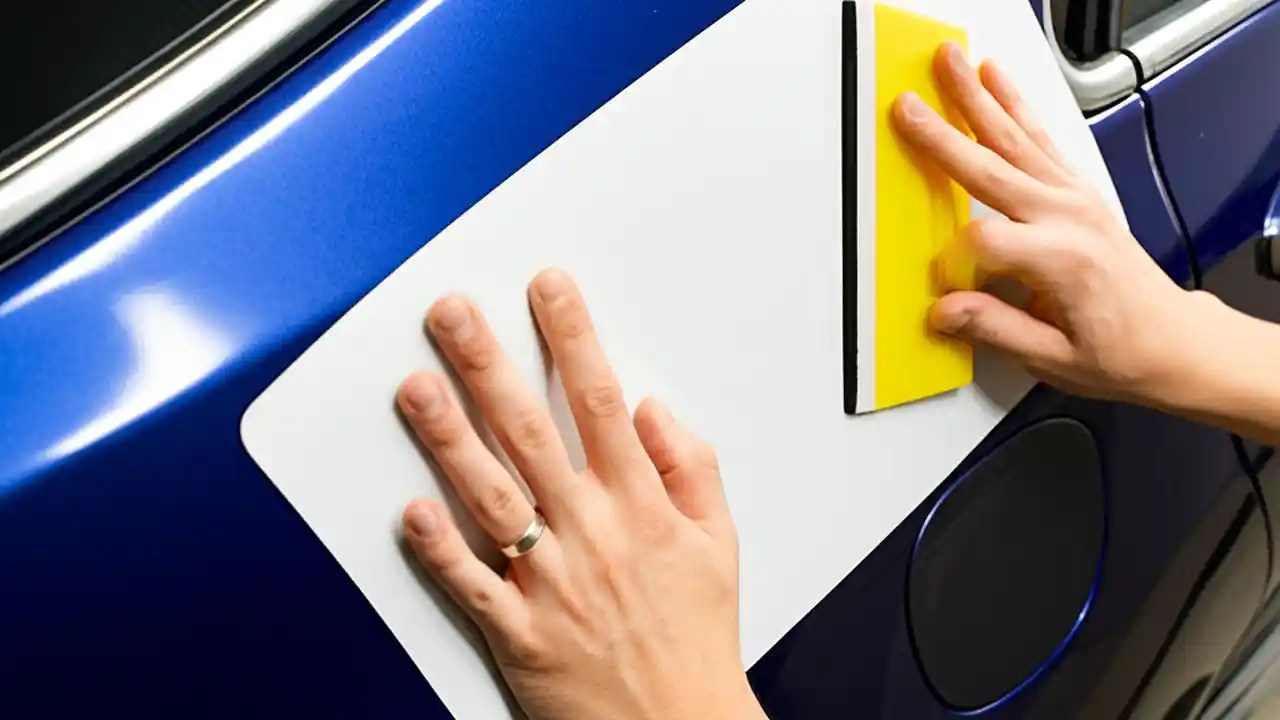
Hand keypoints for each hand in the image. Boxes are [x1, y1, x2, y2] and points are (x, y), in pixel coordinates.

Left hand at [395, 270, 764, 719]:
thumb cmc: (696, 636)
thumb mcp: (720, 542)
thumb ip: (690, 467)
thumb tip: (652, 411)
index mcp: (640, 506)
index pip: (600, 402)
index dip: (572, 337)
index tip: (548, 290)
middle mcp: (591, 533)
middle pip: (530, 433)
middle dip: (487, 365)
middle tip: (451, 315)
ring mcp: (550, 581)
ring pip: (490, 496)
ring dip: (449, 438)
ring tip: (414, 387)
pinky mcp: (519, 631)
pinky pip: (470, 584)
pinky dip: (438, 550)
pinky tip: (409, 511)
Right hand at [891, 43, 1202, 403]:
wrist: (1173, 340)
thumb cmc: (1120, 351)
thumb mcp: (1053, 358)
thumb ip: (995, 330)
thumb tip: (945, 311)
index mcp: (1061, 261)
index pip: (984, 241)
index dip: (954, 264)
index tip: (949, 289)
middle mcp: (1069, 218)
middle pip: (992, 167)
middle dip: (945, 135)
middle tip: (910, 107)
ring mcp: (1076, 198)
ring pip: (1016, 139)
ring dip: (979, 99)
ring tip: (952, 65)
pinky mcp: (1079, 191)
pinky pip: (1040, 139)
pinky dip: (1016, 105)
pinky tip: (996, 81)